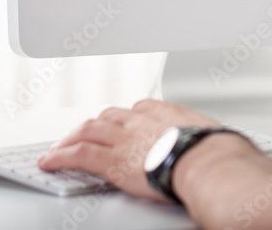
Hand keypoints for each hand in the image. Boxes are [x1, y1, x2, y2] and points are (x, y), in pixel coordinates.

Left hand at [37, 99, 219, 200]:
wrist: (206, 162)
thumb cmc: (216, 152)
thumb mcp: (214, 135)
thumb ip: (207, 137)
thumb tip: (221, 143)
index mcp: (167, 113)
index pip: (139, 108)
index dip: (127, 117)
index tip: (123, 123)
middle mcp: (142, 121)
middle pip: (109, 116)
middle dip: (94, 124)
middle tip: (84, 133)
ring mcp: (124, 139)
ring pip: (88, 130)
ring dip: (71, 138)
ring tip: (60, 147)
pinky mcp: (112, 161)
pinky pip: (78, 154)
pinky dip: (60, 156)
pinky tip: (50, 161)